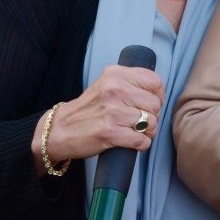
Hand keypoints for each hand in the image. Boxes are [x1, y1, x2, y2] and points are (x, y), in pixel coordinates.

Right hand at [31, 64, 164, 172]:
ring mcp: (111, 111)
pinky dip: (141, 144)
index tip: (148, 104)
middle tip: (139, 121)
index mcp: (116, 74)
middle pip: (155, 104)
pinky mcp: (109, 132)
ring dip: (147, 132)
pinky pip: (141, 140)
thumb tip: (159, 94)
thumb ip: (131, 83)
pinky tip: (132, 142)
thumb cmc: (89, 109)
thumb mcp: (107, 84)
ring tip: (134, 131)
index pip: (155, 82)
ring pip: (151, 123)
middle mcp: (114, 90)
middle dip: (152, 116)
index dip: (158, 96)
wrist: (60, 130)